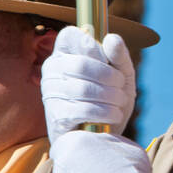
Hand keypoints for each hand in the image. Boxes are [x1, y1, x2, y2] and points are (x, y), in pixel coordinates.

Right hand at [42, 26, 136, 145]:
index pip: (70, 35)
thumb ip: (119, 56)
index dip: (93, 47)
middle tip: (121, 87)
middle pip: (82, 64)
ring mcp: (51, 93)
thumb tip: (112, 38)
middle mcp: (52, 69)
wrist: (103, 136)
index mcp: (65, 53)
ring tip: (119, 102)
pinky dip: (105, 113)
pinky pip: (83, 110)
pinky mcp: (55, 116)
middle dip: (110, 76)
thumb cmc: (110, 99)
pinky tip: (112, 115)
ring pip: (84, 88)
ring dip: (111, 96)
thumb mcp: (122, 75)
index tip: (108, 60)